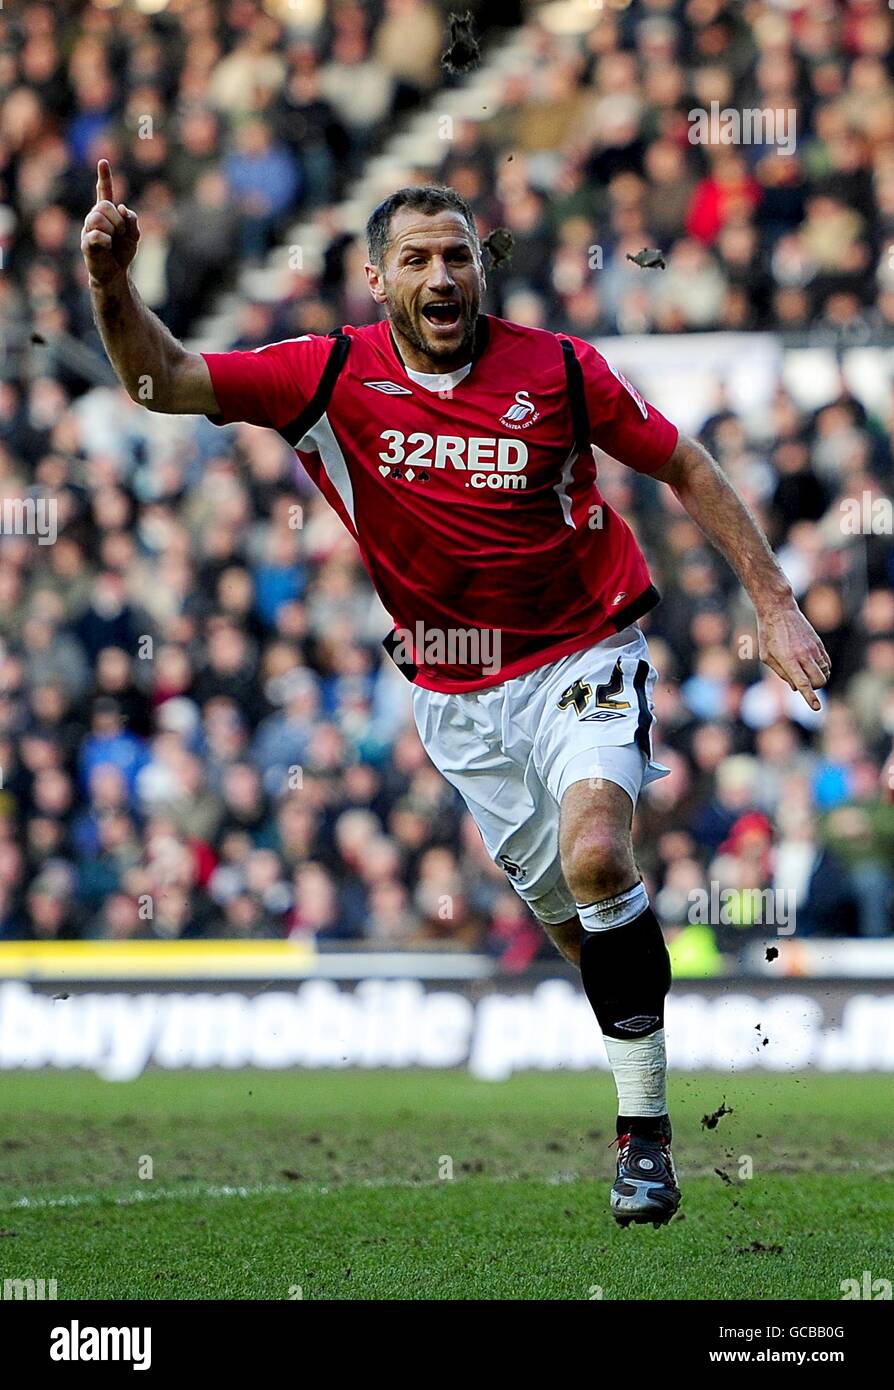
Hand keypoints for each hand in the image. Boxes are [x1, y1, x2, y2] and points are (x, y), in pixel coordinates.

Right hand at [81, 159, 139, 284]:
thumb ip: (132, 220)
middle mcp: (94, 217)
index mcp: (106, 213)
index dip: (104, 177)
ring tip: (113, 241)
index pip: (104, 192)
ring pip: (98, 218)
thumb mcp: (134, 235)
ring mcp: (88, 229)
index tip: (103, 161)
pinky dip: (107, 242)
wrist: (115, 274)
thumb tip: (122, 208)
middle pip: (104, 205)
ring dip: (112, 230)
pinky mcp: (86, 243)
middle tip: (120, 234)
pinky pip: (97, 235)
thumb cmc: (122, 253)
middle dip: (118, 220)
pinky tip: (107, 248)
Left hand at [757, 600, 830, 711]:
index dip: (809, 697)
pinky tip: (812, 666)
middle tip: (803, 684)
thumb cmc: (768, 634)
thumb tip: (796, 687)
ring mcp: (813, 649)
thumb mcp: (767, 656)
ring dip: (818, 679)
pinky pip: (827, 664)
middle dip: (814, 688)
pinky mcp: (819, 644)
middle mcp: (804, 655)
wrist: (779, 610)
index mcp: (788, 659)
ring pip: (825, 673)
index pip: (802, 682)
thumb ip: (781, 673)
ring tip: (805, 672)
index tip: (816, 707)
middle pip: (819, 681)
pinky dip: (822, 670)